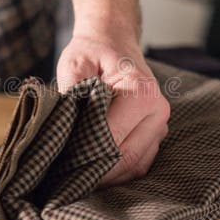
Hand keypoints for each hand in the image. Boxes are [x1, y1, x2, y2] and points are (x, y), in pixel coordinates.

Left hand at [56, 35, 169, 184]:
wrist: (114, 42)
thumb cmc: (93, 52)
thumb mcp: (75, 65)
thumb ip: (70, 97)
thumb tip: (62, 133)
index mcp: (142, 92)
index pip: (111, 136)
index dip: (83, 151)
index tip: (58, 160)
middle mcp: (158, 111)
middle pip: (124, 157)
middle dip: (93, 170)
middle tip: (62, 177)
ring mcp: (160, 126)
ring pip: (133, 167)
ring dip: (104, 176)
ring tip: (74, 177)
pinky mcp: (155, 137)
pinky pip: (137, 165)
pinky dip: (116, 173)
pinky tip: (92, 171)